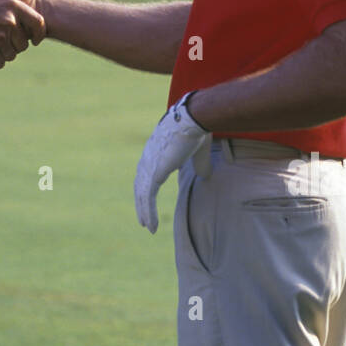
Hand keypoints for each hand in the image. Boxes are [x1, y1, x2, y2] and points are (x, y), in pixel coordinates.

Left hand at [134, 92, 208, 233]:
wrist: (194, 118)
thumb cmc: (196, 129)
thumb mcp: (198, 151)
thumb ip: (200, 164)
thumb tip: (205, 175)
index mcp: (156, 151)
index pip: (147, 174)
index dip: (146, 189)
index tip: (147, 201)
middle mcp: (148, 158)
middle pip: (140, 186)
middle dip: (141, 203)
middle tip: (143, 220)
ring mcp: (149, 165)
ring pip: (142, 195)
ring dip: (144, 212)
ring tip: (147, 227)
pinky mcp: (155, 172)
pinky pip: (148, 198)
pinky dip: (148, 213)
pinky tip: (150, 226)